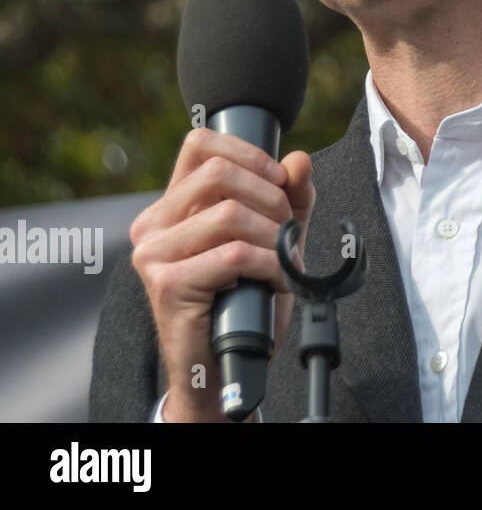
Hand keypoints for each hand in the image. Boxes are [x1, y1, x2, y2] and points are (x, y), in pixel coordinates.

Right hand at [130, 128, 314, 421]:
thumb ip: (289, 200)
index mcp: (175, 205)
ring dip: (274, 238)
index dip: (247, 152)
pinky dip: (269, 266)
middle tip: (287, 230)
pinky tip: (275, 283)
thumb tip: (299, 160)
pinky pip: (234, 255)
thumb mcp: (274, 240)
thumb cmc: (245, 301)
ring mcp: (154, 253)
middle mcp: (154, 224)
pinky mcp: (167, 284)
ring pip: (230, 215)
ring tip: (283, 262)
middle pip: (219, 172)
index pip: (200, 144)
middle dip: (270, 197)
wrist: (225, 365)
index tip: (279, 180)